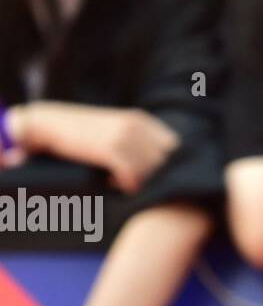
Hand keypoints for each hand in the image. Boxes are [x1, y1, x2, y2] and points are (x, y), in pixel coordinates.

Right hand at [14, 103, 179, 193]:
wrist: (46, 124)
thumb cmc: (78, 135)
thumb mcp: (112, 135)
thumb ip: (135, 146)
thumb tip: (158, 169)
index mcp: (142, 121)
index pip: (173, 149)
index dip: (163, 166)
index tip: (145, 176)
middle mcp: (139, 125)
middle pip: (165, 161)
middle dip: (153, 177)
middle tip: (131, 183)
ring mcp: (126, 135)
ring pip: (150, 170)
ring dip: (138, 182)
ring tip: (117, 182)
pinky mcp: (111, 147)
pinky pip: (133, 173)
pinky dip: (126, 184)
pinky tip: (111, 182)